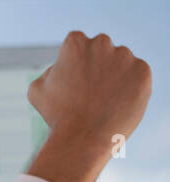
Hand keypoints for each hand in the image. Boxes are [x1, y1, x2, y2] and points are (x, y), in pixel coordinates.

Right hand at [26, 32, 152, 181]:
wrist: (82, 138)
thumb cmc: (57, 116)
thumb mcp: (38, 90)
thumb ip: (51, 71)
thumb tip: (60, 67)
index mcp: (75, 43)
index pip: (77, 43)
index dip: (74, 64)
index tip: (73, 82)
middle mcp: (101, 43)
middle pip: (101, 49)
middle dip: (96, 66)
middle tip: (88, 93)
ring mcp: (125, 56)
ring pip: (121, 63)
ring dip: (114, 77)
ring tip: (102, 102)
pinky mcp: (143, 71)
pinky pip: (137, 76)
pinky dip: (130, 88)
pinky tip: (116, 104)